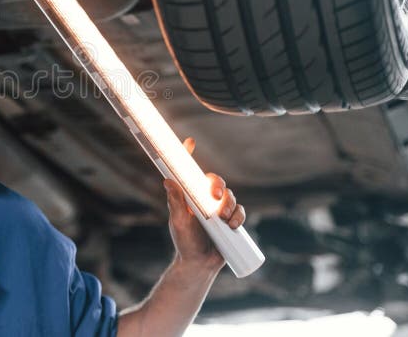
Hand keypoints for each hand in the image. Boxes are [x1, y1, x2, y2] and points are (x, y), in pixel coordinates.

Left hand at [163, 137, 245, 270]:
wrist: (199, 264)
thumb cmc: (184, 242)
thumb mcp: (178, 221)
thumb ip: (175, 202)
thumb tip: (167, 180)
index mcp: (189, 196)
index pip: (188, 172)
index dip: (188, 155)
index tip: (189, 142)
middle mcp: (204, 199)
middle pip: (215, 181)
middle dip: (219, 185)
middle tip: (216, 197)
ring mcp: (218, 210)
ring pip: (230, 196)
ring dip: (229, 205)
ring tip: (223, 219)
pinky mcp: (230, 221)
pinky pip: (240, 211)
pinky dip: (238, 216)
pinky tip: (232, 225)